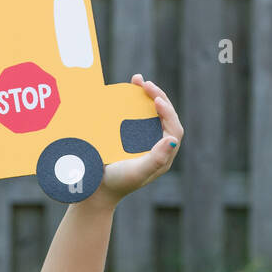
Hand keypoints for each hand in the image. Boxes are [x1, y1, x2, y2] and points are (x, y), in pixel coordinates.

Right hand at [95, 77, 182, 205]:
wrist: (97, 190)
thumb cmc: (118, 183)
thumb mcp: (137, 172)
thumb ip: (156, 159)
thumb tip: (172, 139)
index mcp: (163, 156)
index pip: (173, 129)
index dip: (168, 113)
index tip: (156, 100)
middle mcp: (156, 146)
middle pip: (165, 117)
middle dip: (158, 97)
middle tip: (146, 84)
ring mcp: (142, 140)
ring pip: (151, 114)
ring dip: (147, 96)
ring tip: (138, 81)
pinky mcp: (129, 137)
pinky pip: (135, 116)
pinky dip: (133, 102)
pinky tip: (128, 90)